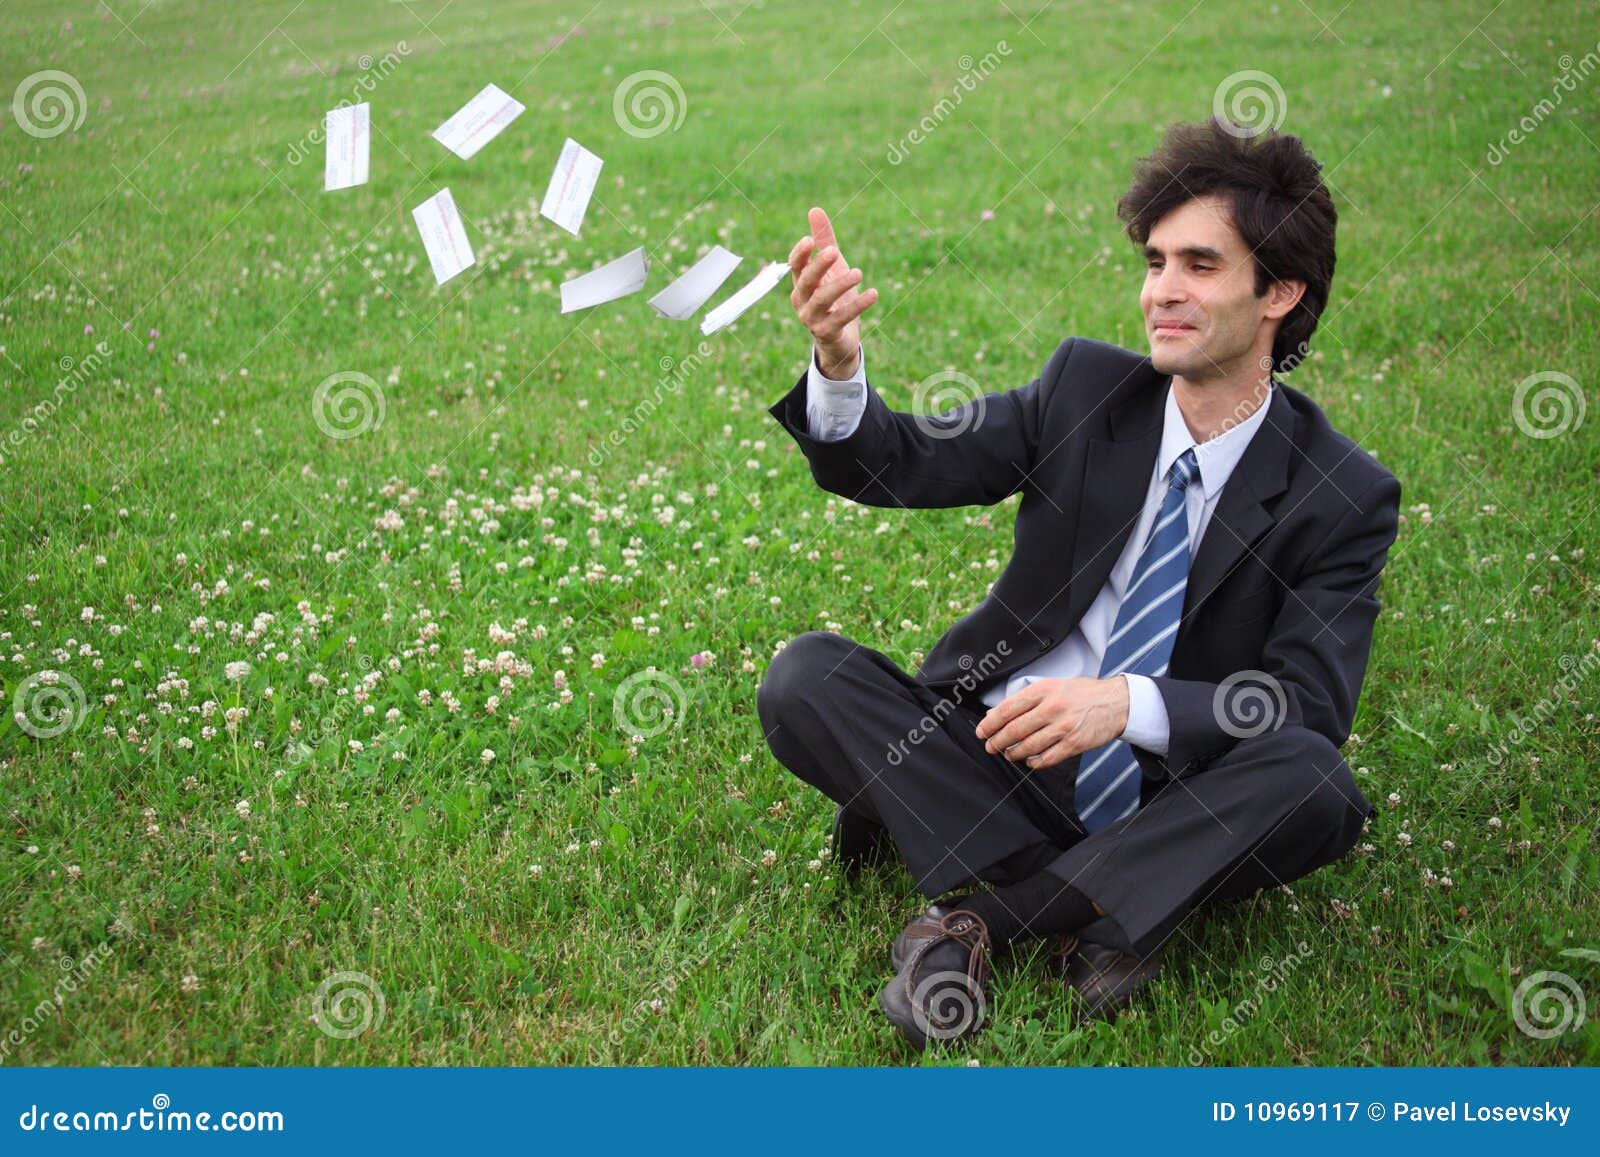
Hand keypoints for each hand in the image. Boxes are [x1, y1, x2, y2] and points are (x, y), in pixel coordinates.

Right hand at [787, 206, 877, 378]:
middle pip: (806, 281)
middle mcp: (801, 300)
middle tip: (833, 251)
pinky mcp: (826, 333)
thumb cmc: (834, 297)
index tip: (810, 240)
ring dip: (840, 285)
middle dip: (818, 266)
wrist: (839, 340)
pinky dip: (858, 305)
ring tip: (858, 273)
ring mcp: (811, 318)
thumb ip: (824, 240)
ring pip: (822, 300)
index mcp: (801, 282)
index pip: (795, 266)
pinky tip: (873, 294)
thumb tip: (814, 210)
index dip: (800, 254)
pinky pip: (841, 318)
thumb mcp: (832, 268)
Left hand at [974, 676, 1129, 770]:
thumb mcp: (1052, 686)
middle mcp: (1052, 708)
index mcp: (1044, 690)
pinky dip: (1034, 762)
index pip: (1008, 709)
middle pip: (1015, 730)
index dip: (991, 723)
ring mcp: (1064, 727)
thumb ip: (1026, 699)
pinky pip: (1048, 758)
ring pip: (1029, 746)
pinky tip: (1030, 761)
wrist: (1116, 702)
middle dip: (998, 741)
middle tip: (990, 747)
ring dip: (1014, 753)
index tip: (982, 731)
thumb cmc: (1082, 693)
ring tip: (1009, 754)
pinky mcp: (1075, 743)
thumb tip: (996, 713)